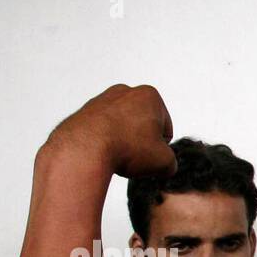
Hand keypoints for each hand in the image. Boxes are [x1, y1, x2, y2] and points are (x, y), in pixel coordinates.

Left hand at [43, 84, 176, 179]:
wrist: (85, 148)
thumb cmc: (125, 148)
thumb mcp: (164, 162)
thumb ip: (171, 162)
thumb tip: (165, 164)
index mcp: (150, 96)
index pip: (165, 129)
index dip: (160, 148)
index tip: (149, 155)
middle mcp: (126, 91)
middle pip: (143, 125)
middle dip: (141, 142)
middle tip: (135, 157)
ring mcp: (104, 99)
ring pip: (123, 128)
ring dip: (124, 142)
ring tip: (118, 156)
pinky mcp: (86, 110)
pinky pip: (104, 130)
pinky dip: (106, 141)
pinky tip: (104, 152)